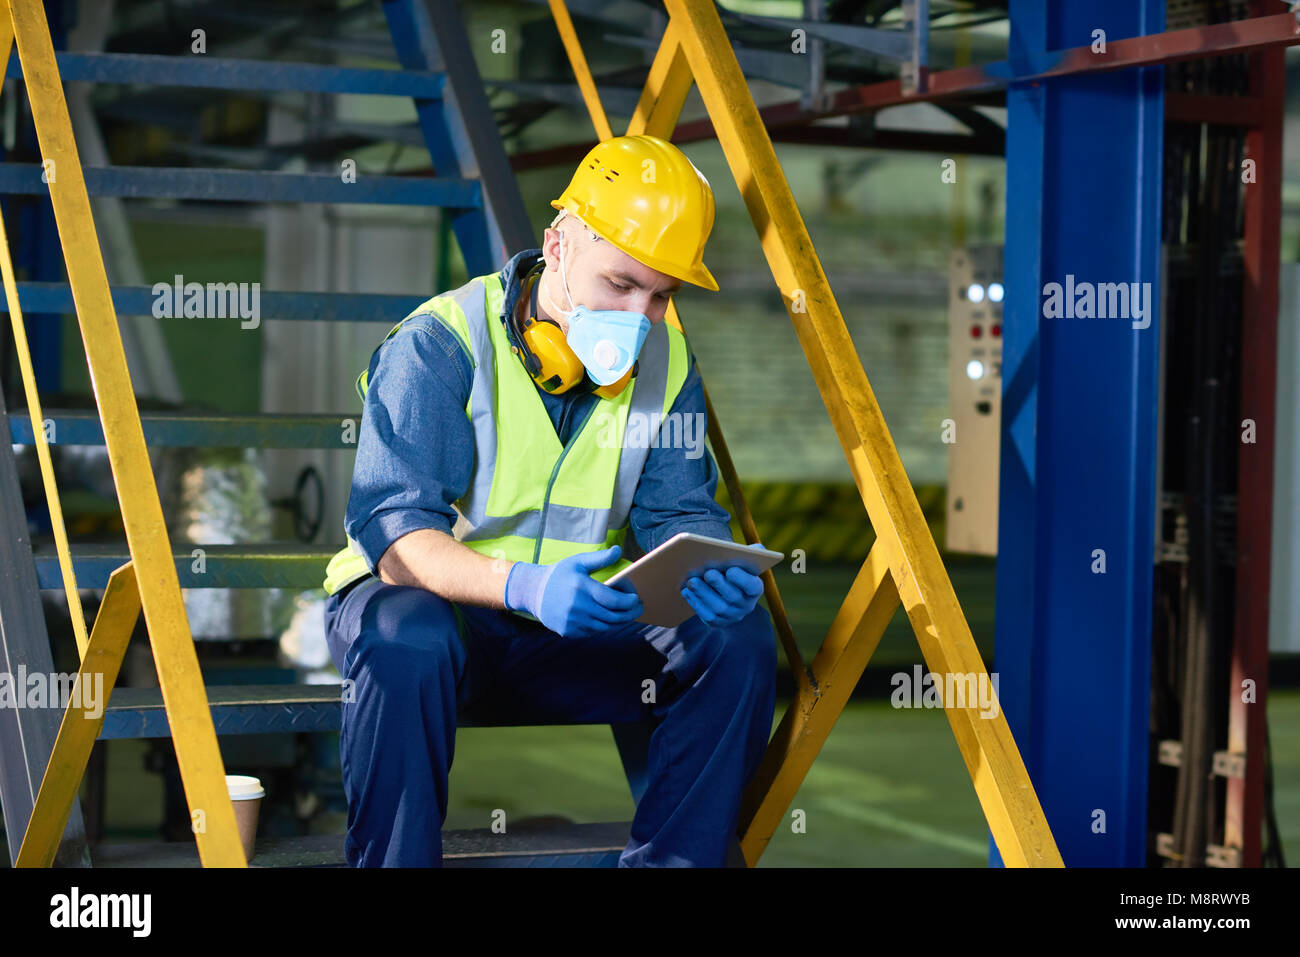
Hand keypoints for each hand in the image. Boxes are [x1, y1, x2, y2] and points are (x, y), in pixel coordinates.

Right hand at [505, 546, 643, 637]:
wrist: (534, 592)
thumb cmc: (559, 574)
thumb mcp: (578, 562)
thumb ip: (599, 558)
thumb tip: (618, 550)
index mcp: (581, 587)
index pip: (613, 600)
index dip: (629, 602)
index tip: (636, 599)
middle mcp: (577, 606)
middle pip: (612, 617)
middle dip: (629, 614)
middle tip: (638, 609)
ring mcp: (572, 621)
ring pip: (604, 627)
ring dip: (618, 621)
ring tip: (626, 614)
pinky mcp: (568, 631)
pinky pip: (592, 632)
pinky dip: (602, 626)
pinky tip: (607, 618)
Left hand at [681, 558, 764, 626]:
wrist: (720, 585)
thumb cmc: (731, 566)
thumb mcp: (743, 558)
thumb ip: (751, 552)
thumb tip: (757, 549)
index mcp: (755, 588)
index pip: (753, 586)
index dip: (743, 579)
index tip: (730, 570)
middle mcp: (746, 605)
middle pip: (733, 597)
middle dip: (719, 584)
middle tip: (707, 573)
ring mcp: (731, 616)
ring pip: (718, 608)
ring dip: (703, 594)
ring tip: (692, 581)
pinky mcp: (717, 622)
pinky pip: (707, 616)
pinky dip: (696, 603)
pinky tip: (687, 591)